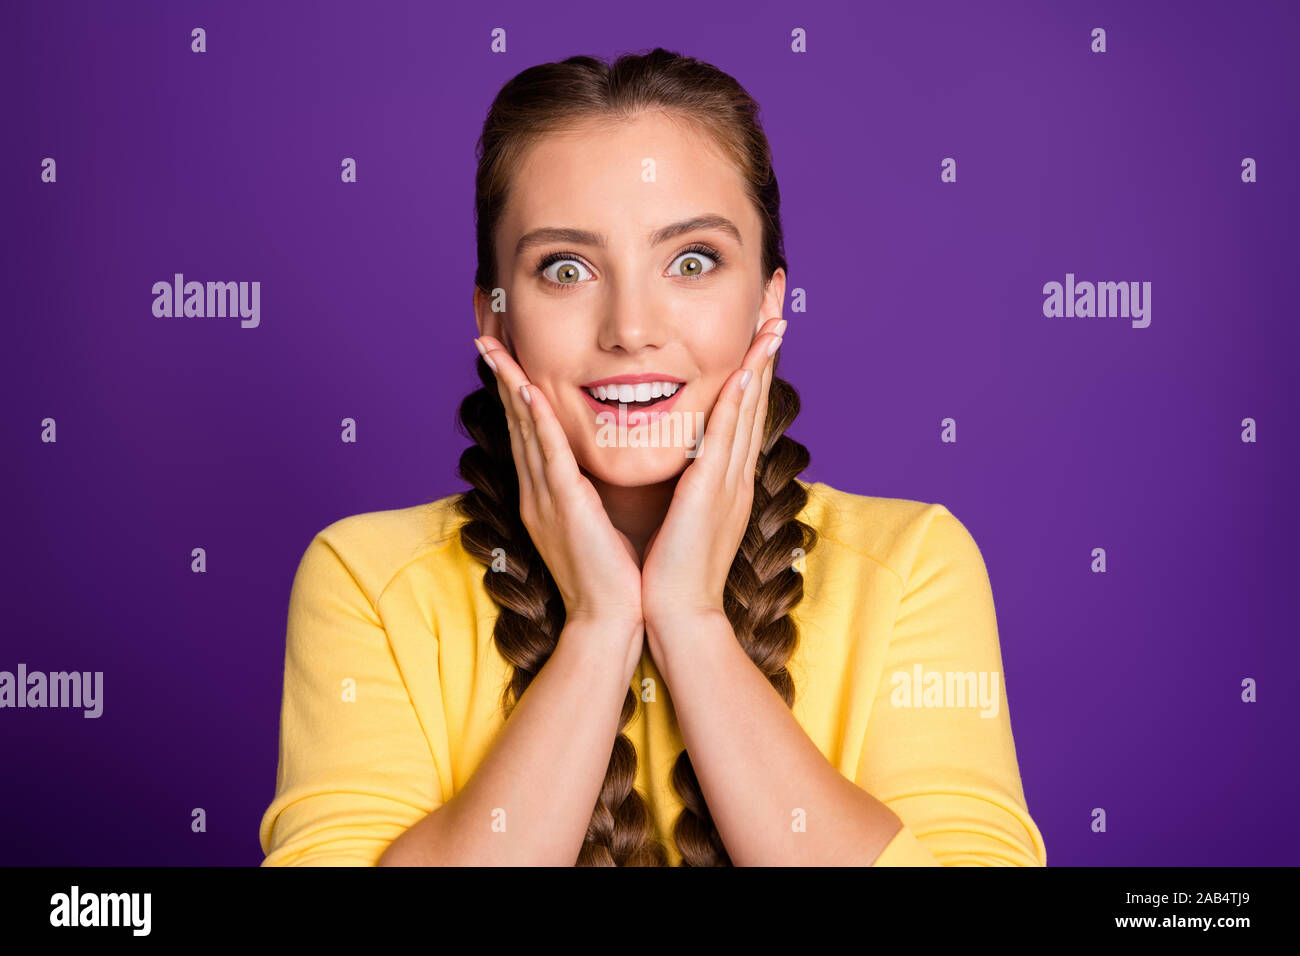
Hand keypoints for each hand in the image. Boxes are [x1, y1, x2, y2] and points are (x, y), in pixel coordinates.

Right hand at [475, 336, 645, 661]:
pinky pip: (547, 455)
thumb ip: (590, 494)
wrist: (611, 620)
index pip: (529, 434)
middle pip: (516, 423)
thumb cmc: (613, 577)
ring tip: (494, 347)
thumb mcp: (598, 523)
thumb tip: (599, 469)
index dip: (518, 393)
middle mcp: (537, 493)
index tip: (510, 357)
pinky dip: (536, 421)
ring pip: (525, 430)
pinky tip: (528, 391)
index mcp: (546, 497)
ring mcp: (545, 499)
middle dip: (502, 377)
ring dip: (510, 385)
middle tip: (487, 335)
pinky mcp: (564, 508)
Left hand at [640, 317, 784, 634]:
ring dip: (760, 362)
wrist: (677, 614)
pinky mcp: (711, 494)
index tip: (761, 327)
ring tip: (771, 319)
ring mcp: (728, 482)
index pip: (745, 410)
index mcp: (728, 478)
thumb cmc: (673, 570)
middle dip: (766, 349)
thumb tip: (685, 459)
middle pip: (757, 398)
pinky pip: (726, 440)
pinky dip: (737, 404)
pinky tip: (744, 371)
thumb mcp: (686, 515)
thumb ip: (690, 483)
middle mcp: (736, 474)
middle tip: (777, 303)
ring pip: (748, 410)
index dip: (755, 365)